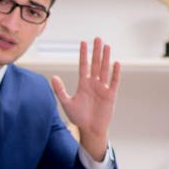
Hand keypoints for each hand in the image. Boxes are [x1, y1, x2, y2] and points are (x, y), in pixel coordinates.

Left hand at [51, 37, 120, 160]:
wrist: (90, 129)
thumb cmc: (78, 117)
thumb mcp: (67, 103)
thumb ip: (60, 90)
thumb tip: (53, 77)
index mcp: (83, 84)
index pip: (83, 66)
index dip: (83, 55)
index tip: (83, 43)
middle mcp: (94, 84)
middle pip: (96, 64)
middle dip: (96, 52)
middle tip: (97, 38)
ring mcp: (103, 88)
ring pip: (104, 70)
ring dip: (105, 58)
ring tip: (106, 46)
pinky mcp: (111, 95)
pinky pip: (113, 82)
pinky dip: (114, 73)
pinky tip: (115, 63)